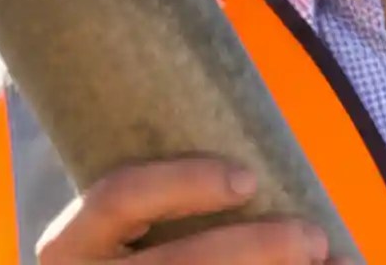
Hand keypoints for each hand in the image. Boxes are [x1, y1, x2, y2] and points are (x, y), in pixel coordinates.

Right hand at [36, 157, 352, 263]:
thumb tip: (258, 134)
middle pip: (179, 262)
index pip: (118, 197)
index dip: (184, 183)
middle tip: (315, 238)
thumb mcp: (125, 226)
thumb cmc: (135, 248)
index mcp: (70, 245)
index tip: (247, 178)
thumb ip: (163, 194)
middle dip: (257, 247)